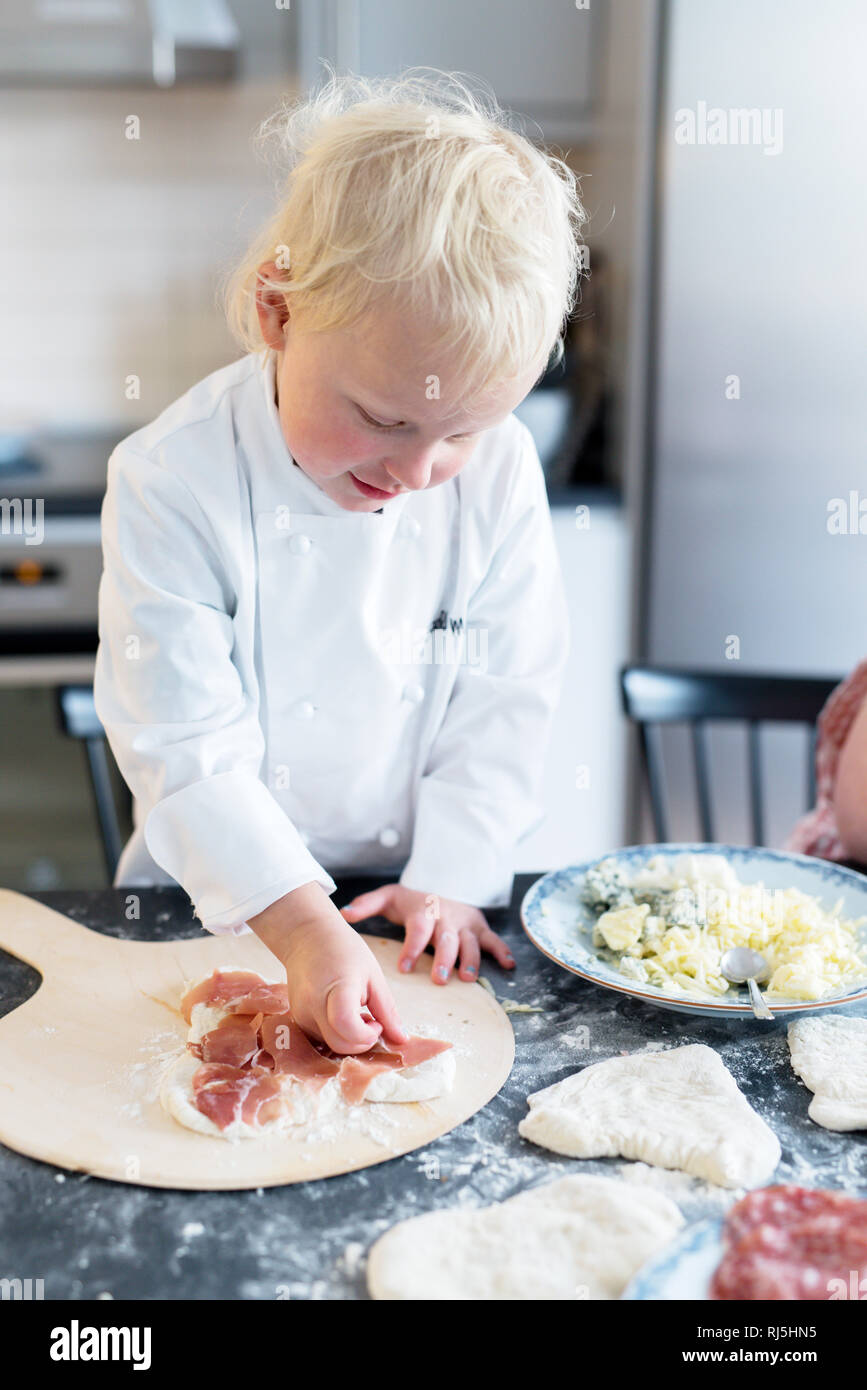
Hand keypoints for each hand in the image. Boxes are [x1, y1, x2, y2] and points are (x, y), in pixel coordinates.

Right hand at [248, 882, 407, 1054]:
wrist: (307, 936)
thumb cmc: (344, 950)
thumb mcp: (373, 976)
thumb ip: (387, 1011)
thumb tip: (401, 1040)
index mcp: (336, 988)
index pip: (346, 1026)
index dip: (366, 1034)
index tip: (376, 1022)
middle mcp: (313, 1004)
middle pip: (339, 1044)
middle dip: (361, 1042)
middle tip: (371, 1020)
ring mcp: (302, 1013)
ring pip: (329, 1044)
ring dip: (349, 1038)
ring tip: (357, 1011)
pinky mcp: (298, 1019)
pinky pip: (321, 1037)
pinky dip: (337, 1033)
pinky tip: (343, 1013)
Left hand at [340, 884, 514, 983]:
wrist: (440, 885)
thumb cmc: (411, 900)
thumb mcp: (389, 897)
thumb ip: (367, 905)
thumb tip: (344, 913)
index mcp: (424, 911)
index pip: (418, 928)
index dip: (412, 948)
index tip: (404, 968)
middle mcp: (446, 917)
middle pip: (446, 938)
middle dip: (444, 958)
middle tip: (439, 979)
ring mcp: (465, 923)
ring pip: (470, 941)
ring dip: (470, 959)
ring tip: (467, 978)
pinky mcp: (480, 927)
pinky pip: (493, 939)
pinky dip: (502, 951)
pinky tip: (509, 965)